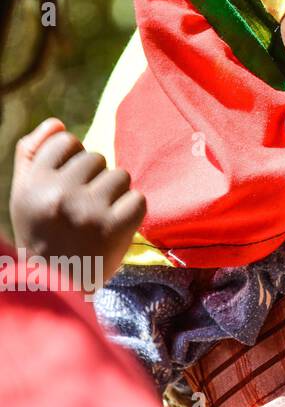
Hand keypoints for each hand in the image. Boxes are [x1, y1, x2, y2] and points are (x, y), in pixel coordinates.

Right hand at [9, 118, 145, 281]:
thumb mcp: (23, 194)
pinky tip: (114, 226)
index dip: (72, 158)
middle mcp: (58, 196)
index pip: (66, 140)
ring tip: (97, 215)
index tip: (67, 182)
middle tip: (82, 205)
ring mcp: (89, 212)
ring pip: (121, 175)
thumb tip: (56, 122)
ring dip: (115, 193)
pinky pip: (138, 198)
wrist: (60, 284)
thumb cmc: (42, 231)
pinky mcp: (117, 227)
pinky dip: (131, 211)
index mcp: (32, 186)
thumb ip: (32, 154)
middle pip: (97, 157)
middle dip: (94, 177)